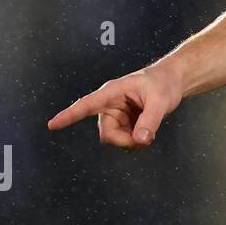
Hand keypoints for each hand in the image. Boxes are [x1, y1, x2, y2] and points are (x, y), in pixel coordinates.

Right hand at [47, 62, 183, 150]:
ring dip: (131, 142)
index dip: (69, 115)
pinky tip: (147, 134)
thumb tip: (140, 140)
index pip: (86, 105)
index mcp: (112, 92)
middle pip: (107, 133)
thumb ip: (150, 120)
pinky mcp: (124, 123)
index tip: (52, 125)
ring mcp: (116, 116)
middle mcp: (110, 105)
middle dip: (125, 140)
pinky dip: (135, 142)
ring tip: (149, 132)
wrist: (173, 82)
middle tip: (146, 138)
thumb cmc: (164, 83)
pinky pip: (123, 141)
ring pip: (115, 139)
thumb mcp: (161, 100)